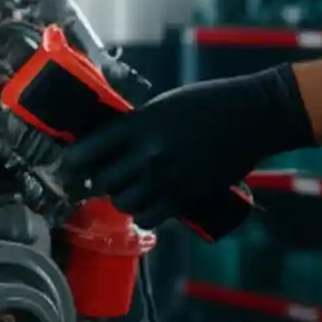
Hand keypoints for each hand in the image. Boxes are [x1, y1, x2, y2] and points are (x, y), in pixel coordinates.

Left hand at [61, 65, 314, 229]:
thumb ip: (133, 128)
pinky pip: (148, 217)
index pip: (85, 151)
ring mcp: (165, 177)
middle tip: (102, 179)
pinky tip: (148, 204)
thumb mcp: (161, 107)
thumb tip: (103, 145)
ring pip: (122, 203)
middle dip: (98, 182)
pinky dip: (144, 214)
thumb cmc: (206, 104)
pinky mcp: (184, 196)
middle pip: (100, 182)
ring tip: (130, 189)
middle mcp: (146, 153)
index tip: (68, 166)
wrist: (253, 116)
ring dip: (121, 199)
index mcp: (137, 125)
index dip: (71, 163)